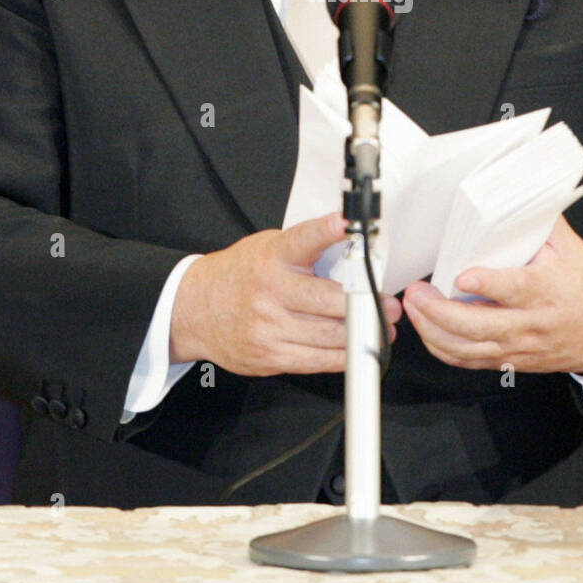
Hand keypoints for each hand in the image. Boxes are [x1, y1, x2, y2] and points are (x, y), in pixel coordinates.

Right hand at [169, 212, 400, 374]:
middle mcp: (271, 291)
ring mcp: (269, 326)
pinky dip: (343, 356)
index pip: (303, 239)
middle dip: (366, 304)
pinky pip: (317, 360)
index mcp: (272, 257)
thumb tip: (352, 252)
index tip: (347, 222)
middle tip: (388, 305)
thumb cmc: (240, 275)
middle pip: (329, 300)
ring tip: (382, 328)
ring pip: (329, 335)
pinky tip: (358, 350)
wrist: (195, 309)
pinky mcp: (270, 355)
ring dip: (362, 334)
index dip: (327, 229)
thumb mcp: (267, 248)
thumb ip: (305, 252)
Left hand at [402, 214, 582, 374]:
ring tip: (415, 309)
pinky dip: (444, 349)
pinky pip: (470, 362)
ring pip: (469, 349)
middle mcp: (530, 322)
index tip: (463, 277)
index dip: (487, 284)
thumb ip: (537, 222)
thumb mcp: (570, 247)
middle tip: (418, 293)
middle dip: (441, 312)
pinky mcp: (511, 360)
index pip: (514, 289)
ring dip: (434, 331)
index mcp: (546, 290)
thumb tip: (512, 192)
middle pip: (480, 326)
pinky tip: (428, 331)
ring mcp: (518, 345)